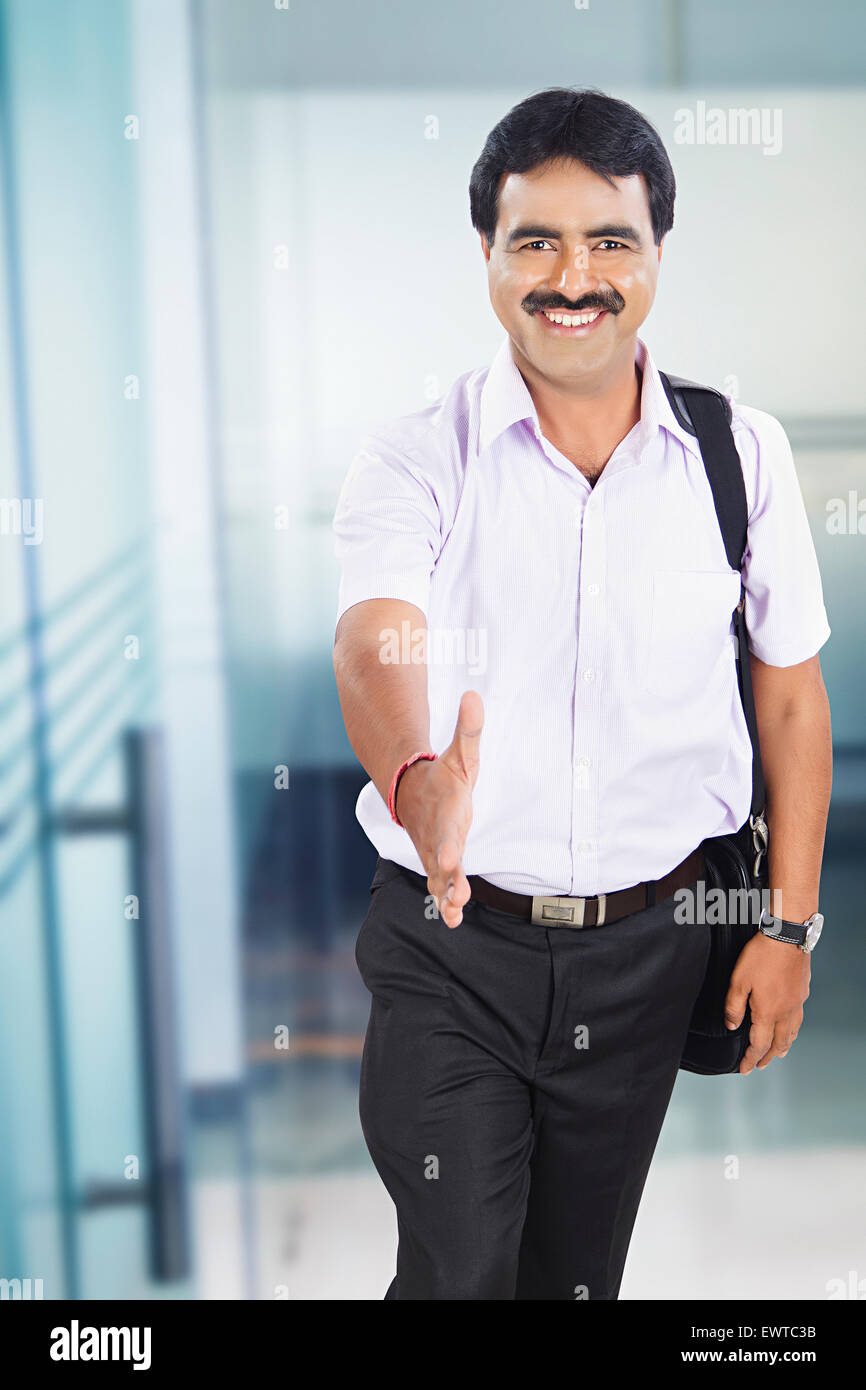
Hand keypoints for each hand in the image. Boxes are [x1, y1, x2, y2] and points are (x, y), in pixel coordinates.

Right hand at [395, 690, 483, 927]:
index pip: (445, 832)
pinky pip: (439, 885)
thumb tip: (474, 694)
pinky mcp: (437, 864)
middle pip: (440, 860)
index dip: (448, 846)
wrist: (412, 792)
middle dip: (447, 877)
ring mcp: (434, 853)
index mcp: (445, 813)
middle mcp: (436, 837)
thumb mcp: (461, 752)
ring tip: (454, 913)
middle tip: (455, 894)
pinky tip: (453, 920)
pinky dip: (444, 902)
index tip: (451, 859)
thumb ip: (469, 729)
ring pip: (438, 878)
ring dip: (446, 895)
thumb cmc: (444, 775)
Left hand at [724, 931, 810, 1074]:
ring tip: (777, 1053)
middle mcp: (786, 1012)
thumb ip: (733, 1006)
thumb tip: (732, 1026)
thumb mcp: (738, 980)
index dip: (750, 1059)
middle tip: (759, 1065)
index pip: (759, 1045)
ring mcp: (797, 1003)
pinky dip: (792, 1031)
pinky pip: (798, 1020)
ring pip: (792, 1033)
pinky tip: (789, 1027)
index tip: (744, 1069)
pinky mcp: (802, 993)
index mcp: (768, 1012)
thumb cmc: (761, 956)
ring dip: (782, 1046)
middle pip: (778, 1044)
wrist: (787, 936)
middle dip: (767, 1058)